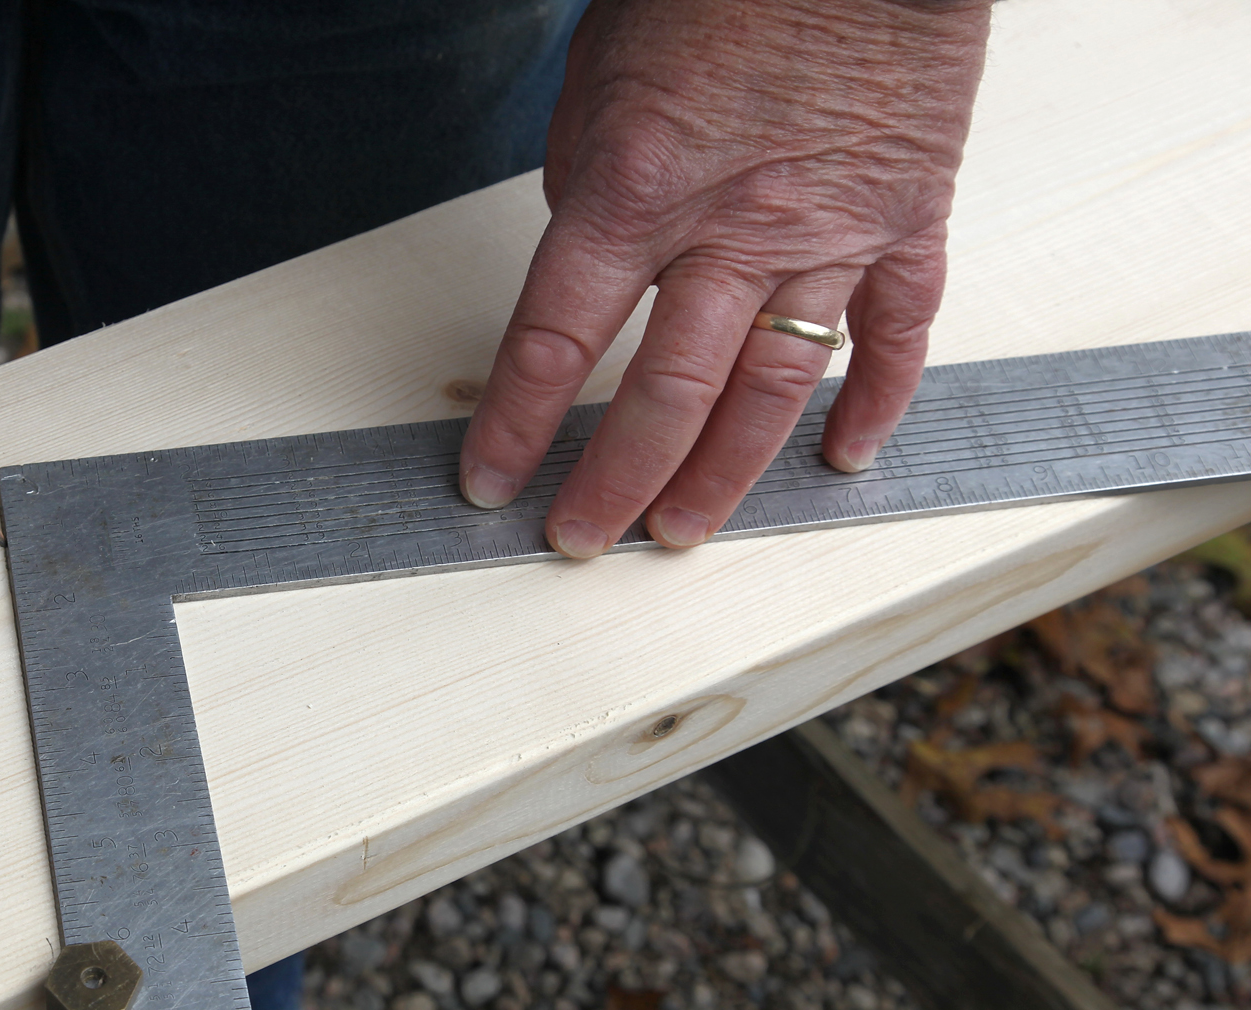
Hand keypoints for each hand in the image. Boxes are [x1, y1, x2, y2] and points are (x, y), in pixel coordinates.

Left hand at [459, 0, 990, 555]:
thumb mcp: (599, 84)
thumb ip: (587, 193)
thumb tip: (585, 279)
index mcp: (636, 190)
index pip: (555, 343)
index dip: (516, 427)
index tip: (491, 483)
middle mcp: (732, 228)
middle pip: (663, 397)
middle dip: (614, 484)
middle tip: (583, 536)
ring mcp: (828, 233)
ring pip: (770, 391)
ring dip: (722, 476)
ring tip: (683, 530)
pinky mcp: (909, 219)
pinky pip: (896, 335)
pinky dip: (874, 404)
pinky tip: (841, 459)